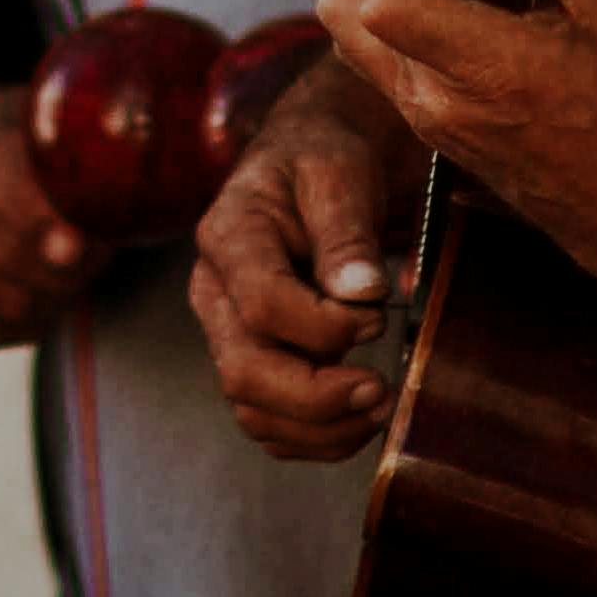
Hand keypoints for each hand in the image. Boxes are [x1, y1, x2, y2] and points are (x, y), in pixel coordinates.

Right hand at [191, 10, 418, 460]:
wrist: (318, 160)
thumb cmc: (327, 158)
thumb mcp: (340, 172)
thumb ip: (347, 231)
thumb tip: (362, 293)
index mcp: (228, 234)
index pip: (261, 304)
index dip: (323, 325)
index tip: (377, 314)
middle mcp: (215, 291)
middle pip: (244, 372)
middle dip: (318, 397)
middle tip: (381, 390)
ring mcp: (228, 331)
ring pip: (252, 409)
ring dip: (320, 428)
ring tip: (378, 406)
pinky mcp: (251, 358)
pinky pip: (268, 422)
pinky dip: (314, 438)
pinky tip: (358, 419)